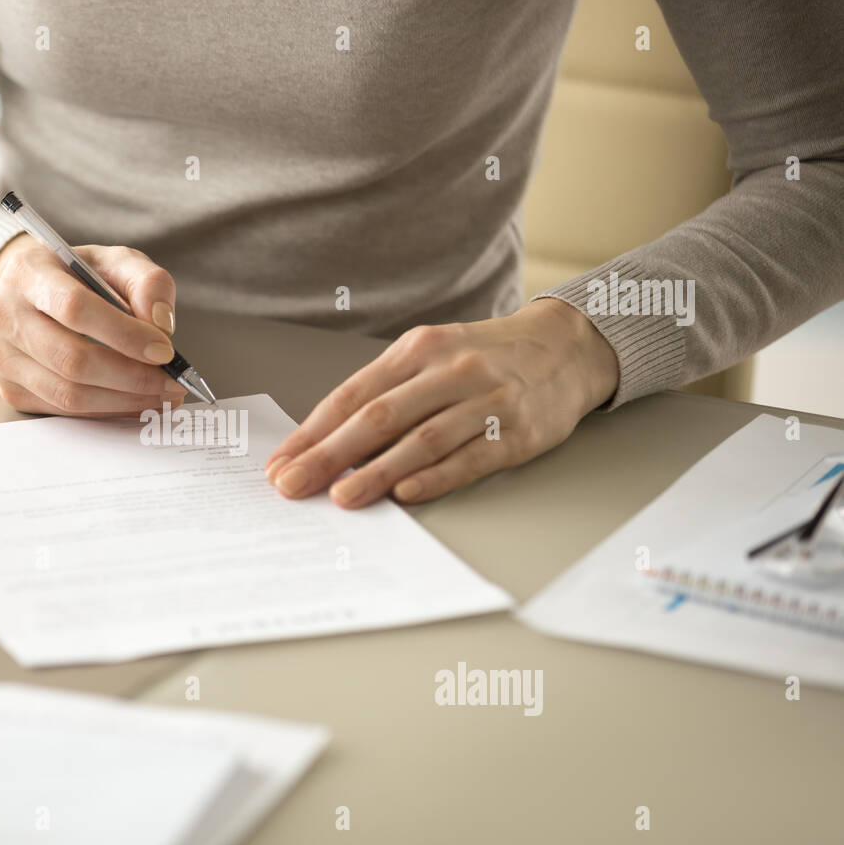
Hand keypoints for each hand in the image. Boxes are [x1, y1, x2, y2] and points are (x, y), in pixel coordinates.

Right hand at [0, 234, 186, 415]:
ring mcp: (1, 357)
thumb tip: (161, 326)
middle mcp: (4, 315)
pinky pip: (63, 410)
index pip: (75, 308)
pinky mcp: (10, 388)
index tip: (164, 350)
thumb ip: (147, 282)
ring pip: (68, 393)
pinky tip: (134, 402)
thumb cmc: (77, 276)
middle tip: (172, 382)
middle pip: (71, 359)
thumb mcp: (115, 262)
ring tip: (160, 395)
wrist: (32, 293)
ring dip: (123, 400)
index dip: (124, 334)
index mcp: (27, 272)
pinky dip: (106, 410)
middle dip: (132, 377)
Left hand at [264, 298, 619, 506]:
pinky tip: (405, 493)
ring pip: (420, 440)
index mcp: (417, 350)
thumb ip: (384, 394)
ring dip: (376, 472)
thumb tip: (326, 444)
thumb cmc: (483, 358)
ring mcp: (484, 400)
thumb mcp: (430, 357)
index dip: (312, 432)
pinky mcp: (516, 432)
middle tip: (293, 484)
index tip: (280, 462)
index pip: (352, 395)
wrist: (565, 347)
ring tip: (341, 497)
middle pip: (378, 417)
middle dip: (328, 455)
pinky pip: (468, 458)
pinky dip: (434, 477)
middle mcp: (448, 371)